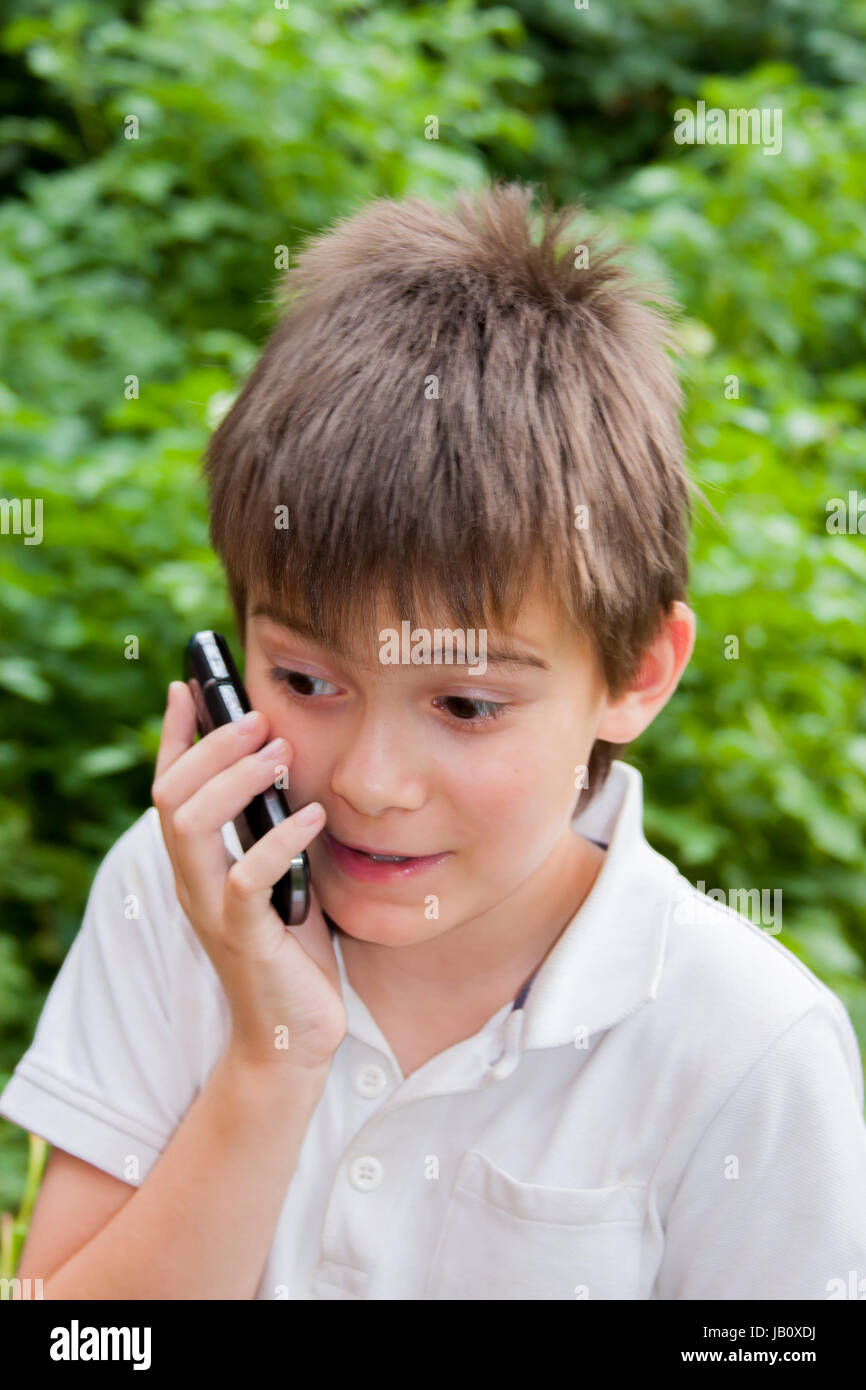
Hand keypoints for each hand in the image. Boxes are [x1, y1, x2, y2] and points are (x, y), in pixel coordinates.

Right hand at [151, 680, 346, 1074]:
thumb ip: (270, 831)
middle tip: (257, 719)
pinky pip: (246, 877)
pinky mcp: (245, 937)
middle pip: (172, 796)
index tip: (187, 687)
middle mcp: (193, 881)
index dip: (174, 736)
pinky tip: (313, 816)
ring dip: (235, 781)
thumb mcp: (278, 876)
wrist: (291, 1039)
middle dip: (210, 747)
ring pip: (192, 827)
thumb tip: (287, 769)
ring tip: (280, 754)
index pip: (169, 787)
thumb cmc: (291, 951)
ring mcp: (213, 910)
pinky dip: (278, 839)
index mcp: (197, 863)